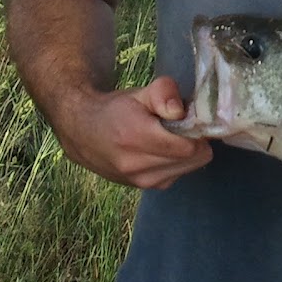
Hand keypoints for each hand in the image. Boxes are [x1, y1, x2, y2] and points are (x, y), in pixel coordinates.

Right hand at [52, 75, 211, 189]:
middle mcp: (138, 165)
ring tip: (169, 137)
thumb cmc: (116, 110)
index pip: (189, 146)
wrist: (83, 134)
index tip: (191, 118)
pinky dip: (176, 163)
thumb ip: (164, 93)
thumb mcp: (139, 93)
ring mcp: (142, 181)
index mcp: (136, 137)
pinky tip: (161, 150)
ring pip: (188, 168)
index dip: (197, 129)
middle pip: (194, 158)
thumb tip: (181, 112)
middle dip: (195, 140)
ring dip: (187, 153)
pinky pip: (176, 175)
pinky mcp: (145, 188)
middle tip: (183, 126)